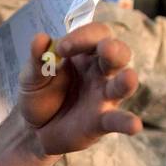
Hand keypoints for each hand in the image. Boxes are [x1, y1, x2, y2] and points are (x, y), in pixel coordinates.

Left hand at [18, 24, 141, 155]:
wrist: (34, 129)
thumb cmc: (39, 95)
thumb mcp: (31, 77)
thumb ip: (37, 60)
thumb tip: (40, 38)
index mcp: (85, 54)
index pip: (96, 35)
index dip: (84, 36)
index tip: (61, 48)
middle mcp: (100, 72)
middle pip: (118, 54)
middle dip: (114, 50)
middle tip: (104, 48)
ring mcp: (104, 96)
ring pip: (123, 84)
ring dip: (126, 80)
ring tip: (127, 78)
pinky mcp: (102, 121)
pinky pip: (118, 120)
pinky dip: (127, 122)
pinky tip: (134, 125)